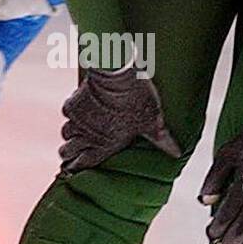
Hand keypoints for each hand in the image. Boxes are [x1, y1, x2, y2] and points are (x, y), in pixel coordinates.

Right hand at [60, 65, 181, 173]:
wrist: (116, 73)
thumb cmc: (136, 98)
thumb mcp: (152, 120)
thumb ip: (161, 139)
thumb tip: (176, 153)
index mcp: (104, 145)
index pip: (81, 165)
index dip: (76, 168)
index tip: (73, 170)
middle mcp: (86, 136)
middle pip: (65, 152)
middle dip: (69, 153)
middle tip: (73, 152)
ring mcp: (77, 120)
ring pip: (65, 133)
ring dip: (70, 134)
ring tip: (77, 133)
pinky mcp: (72, 103)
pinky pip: (66, 113)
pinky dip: (71, 113)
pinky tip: (79, 110)